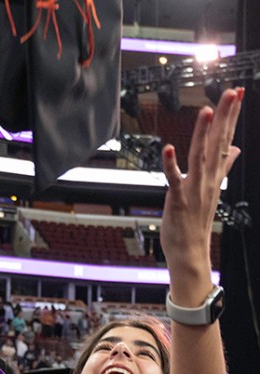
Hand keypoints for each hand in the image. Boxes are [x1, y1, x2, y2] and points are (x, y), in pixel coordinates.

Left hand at [161, 87, 242, 296]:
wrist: (191, 250)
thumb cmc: (197, 219)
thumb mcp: (213, 187)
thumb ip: (225, 166)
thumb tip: (236, 149)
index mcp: (215, 173)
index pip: (226, 138)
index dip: (231, 115)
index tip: (237, 92)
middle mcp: (208, 177)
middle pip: (218, 142)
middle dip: (224, 116)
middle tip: (230, 92)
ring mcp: (194, 188)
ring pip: (200, 156)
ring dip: (202, 134)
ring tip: (206, 111)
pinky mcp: (178, 199)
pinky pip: (175, 179)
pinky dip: (171, 164)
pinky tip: (168, 148)